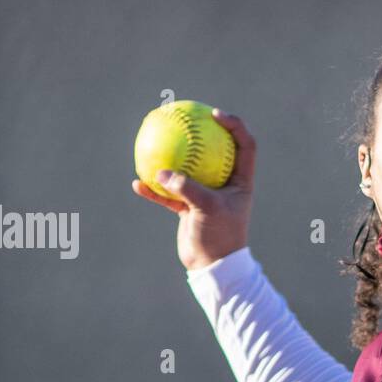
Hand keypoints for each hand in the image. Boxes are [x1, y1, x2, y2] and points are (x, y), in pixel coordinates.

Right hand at [131, 108, 256, 270]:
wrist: (212, 267)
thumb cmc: (219, 237)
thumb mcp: (207, 210)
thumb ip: (186, 188)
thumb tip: (161, 171)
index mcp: (240, 181)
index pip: (244, 145)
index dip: (234, 125)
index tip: (214, 114)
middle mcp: (224, 185)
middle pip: (214, 150)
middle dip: (200, 132)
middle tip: (182, 116)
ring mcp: (205, 196)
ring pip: (187, 170)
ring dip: (172, 158)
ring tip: (154, 141)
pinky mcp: (188, 209)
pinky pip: (168, 194)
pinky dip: (154, 190)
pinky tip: (137, 184)